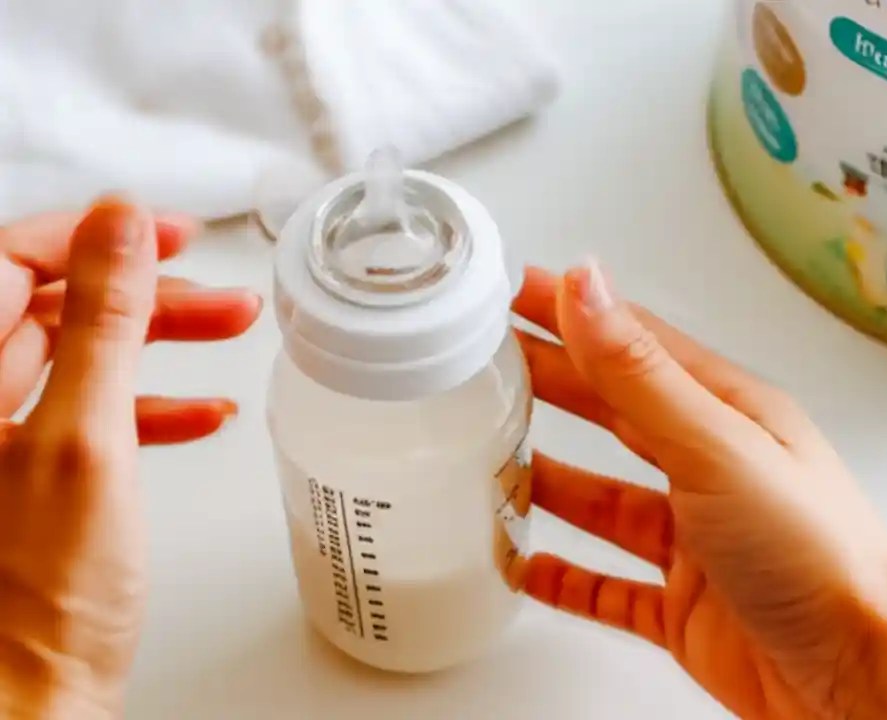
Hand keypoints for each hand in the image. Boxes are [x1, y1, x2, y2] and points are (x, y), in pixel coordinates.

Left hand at [0, 201, 260, 716]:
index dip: (93, 238)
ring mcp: (3, 445)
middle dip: (144, 292)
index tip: (160, 233)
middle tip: (211, 284)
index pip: (12, 264)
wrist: (32, 701)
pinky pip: (95, 416)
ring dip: (160, 342)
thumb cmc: (38, 601)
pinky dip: (152, 407)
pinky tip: (201, 414)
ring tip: (230, 332)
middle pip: (56, 308)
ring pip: (82, 358)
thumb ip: (103, 326)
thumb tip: (118, 229)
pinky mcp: (39, 484)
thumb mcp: (85, 439)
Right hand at [513, 263, 886, 719]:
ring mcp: (698, 543)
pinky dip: (565, 578)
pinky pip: (608, 588)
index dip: (576, 315)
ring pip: (606, 501)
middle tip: (493, 358)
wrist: (862, 676)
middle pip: (616, 415)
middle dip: (554, 382)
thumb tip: (589, 289)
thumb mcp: (719, 446)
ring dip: (552, 479)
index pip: (637, 347)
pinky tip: (535, 567)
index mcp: (731, 417)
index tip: (522, 289)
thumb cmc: (823, 556)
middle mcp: (714, 472)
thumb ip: (641, 374)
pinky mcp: (686, 609)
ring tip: (497, 456)